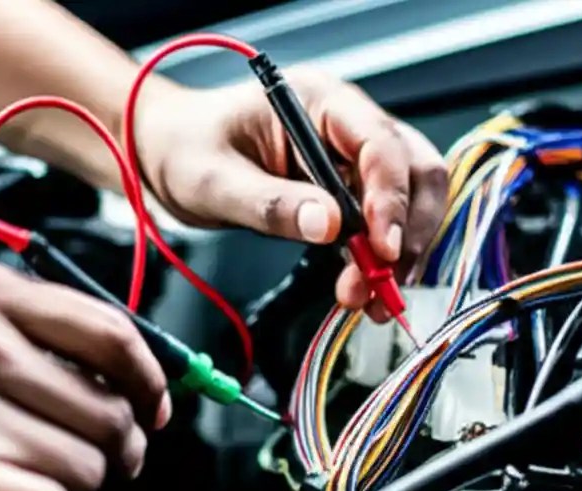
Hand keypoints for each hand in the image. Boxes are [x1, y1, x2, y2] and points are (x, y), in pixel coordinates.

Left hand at [135, 71, 447, 319]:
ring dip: (400, 252)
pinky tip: (363, 291)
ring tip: (371, 299)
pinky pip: (382, 225)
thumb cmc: (184, 149)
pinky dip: (380, 261)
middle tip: (384, 281)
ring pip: (409, 201)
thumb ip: (271, 204)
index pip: (380, 143)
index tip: (383, 249)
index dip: (391, 197)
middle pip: (414, 171)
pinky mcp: (348, 193)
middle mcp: (347, 124)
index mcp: (319, 101)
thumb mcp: (214, 180)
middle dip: (408, 230)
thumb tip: (329, 227)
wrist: (166, 155)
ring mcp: (352, 158)